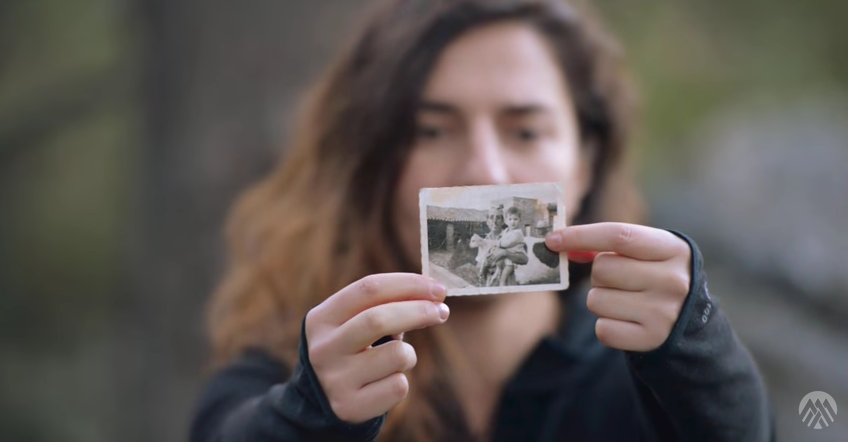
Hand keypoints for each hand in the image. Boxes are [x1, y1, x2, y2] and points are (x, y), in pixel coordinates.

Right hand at [304, 273, 449, 422]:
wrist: (323, 401)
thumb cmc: (352, 349)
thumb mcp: (354, 322)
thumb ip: (385, 305)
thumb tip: (433, 295)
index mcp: (322, 319)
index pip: (368, 289)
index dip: (408, 284)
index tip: (437, 288)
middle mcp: (323, 348)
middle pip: (378, 319)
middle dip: (419, 311)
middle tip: (441, 311)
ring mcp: (335, 379)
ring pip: (397, 355)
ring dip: (409, 354)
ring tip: (398, 360)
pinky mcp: (350, 406)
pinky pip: (398, 386)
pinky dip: (401, 381)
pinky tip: (385, 383)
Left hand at [545, 223, 691, 351]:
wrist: (690, 320)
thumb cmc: (656, 275)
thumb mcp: (645, 252)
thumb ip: (606, 244)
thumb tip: (560, 244)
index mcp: (674, 249)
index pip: (619, 236)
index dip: (581, 235)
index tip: (552, 240)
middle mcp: (673, 280)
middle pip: (602, 269)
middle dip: (599, 275)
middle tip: (619, 281)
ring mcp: (664, 312)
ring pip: (596, 300)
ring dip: (601, 301)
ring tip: (625, 302)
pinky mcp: (652, 340)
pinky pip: (602, 329)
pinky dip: (606, 326)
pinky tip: (627, 321)